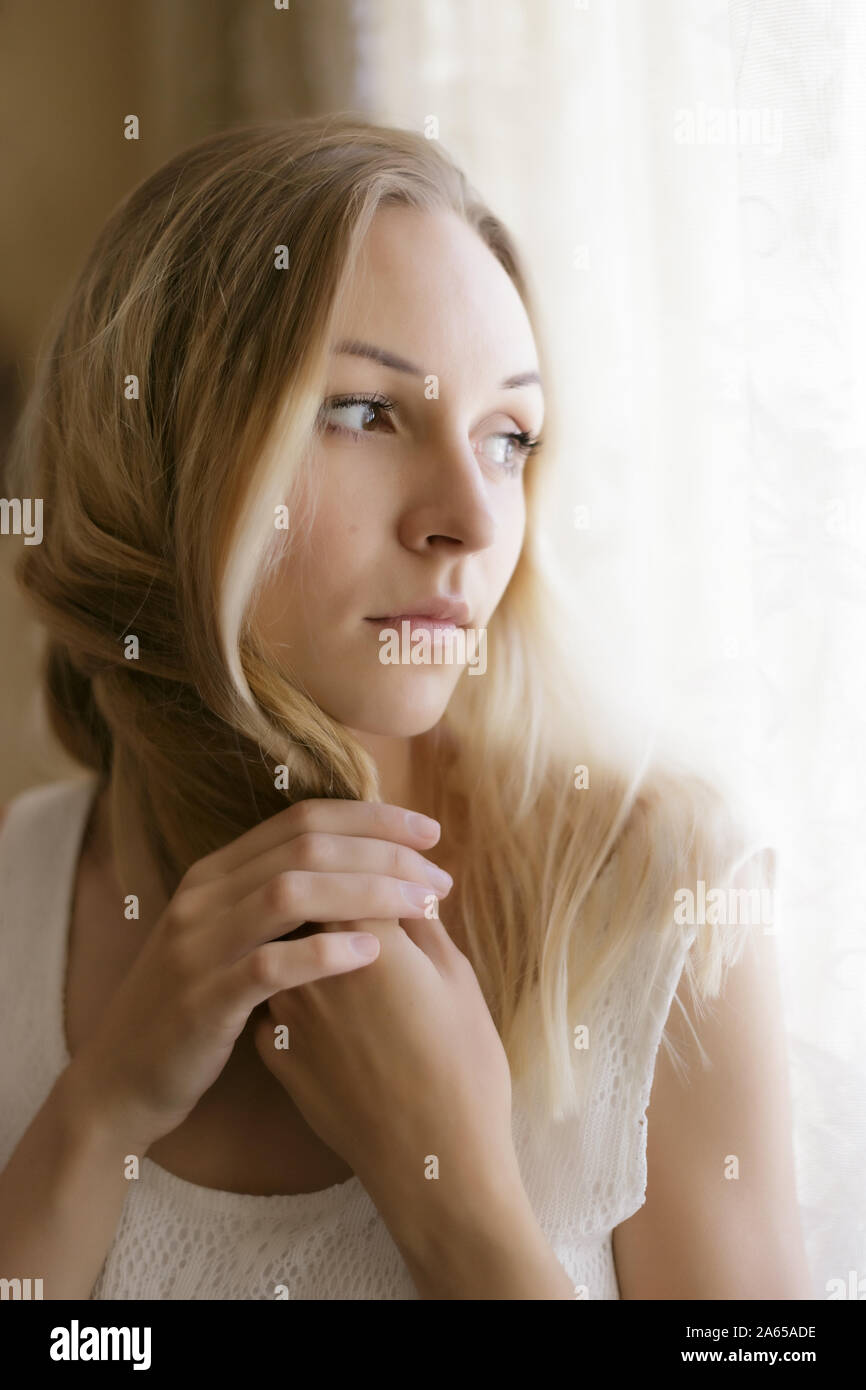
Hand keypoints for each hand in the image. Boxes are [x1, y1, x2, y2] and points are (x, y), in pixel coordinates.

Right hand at [66, 797, 451, 1149]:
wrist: (120, 1080)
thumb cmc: (196, 1008)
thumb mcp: (231, 940)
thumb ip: (280, 903)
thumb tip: (364, 873)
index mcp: (216, 873)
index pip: (303, 818)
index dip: (373, 818)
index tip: (430, 833)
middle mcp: (204, 897)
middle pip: (307, 847)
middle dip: (384, 854)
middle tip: (440, 877)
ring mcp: (198, 946)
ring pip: (291, 892)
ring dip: (367, 894)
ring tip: (423, 907)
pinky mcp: (201, 1000)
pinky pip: (268, 965)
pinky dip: (325, 954)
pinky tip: (374, 955)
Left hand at [252, 823, 519, 1234]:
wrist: (432, 1165)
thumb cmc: (464, 1069)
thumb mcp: (459, 982)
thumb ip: (423, 926)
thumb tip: (405, 891)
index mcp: (369, 939)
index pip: (358, 867)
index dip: (387, 860)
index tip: (410, 869)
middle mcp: (314, 966)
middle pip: (311, 897)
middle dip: (340, 882)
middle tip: (376, 889)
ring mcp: (287, 1009)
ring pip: (289, 944)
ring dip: (314, 932)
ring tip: (349, 940)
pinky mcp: (275, 1050)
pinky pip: (281, 997)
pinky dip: (301, 985)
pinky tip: (330, 998)